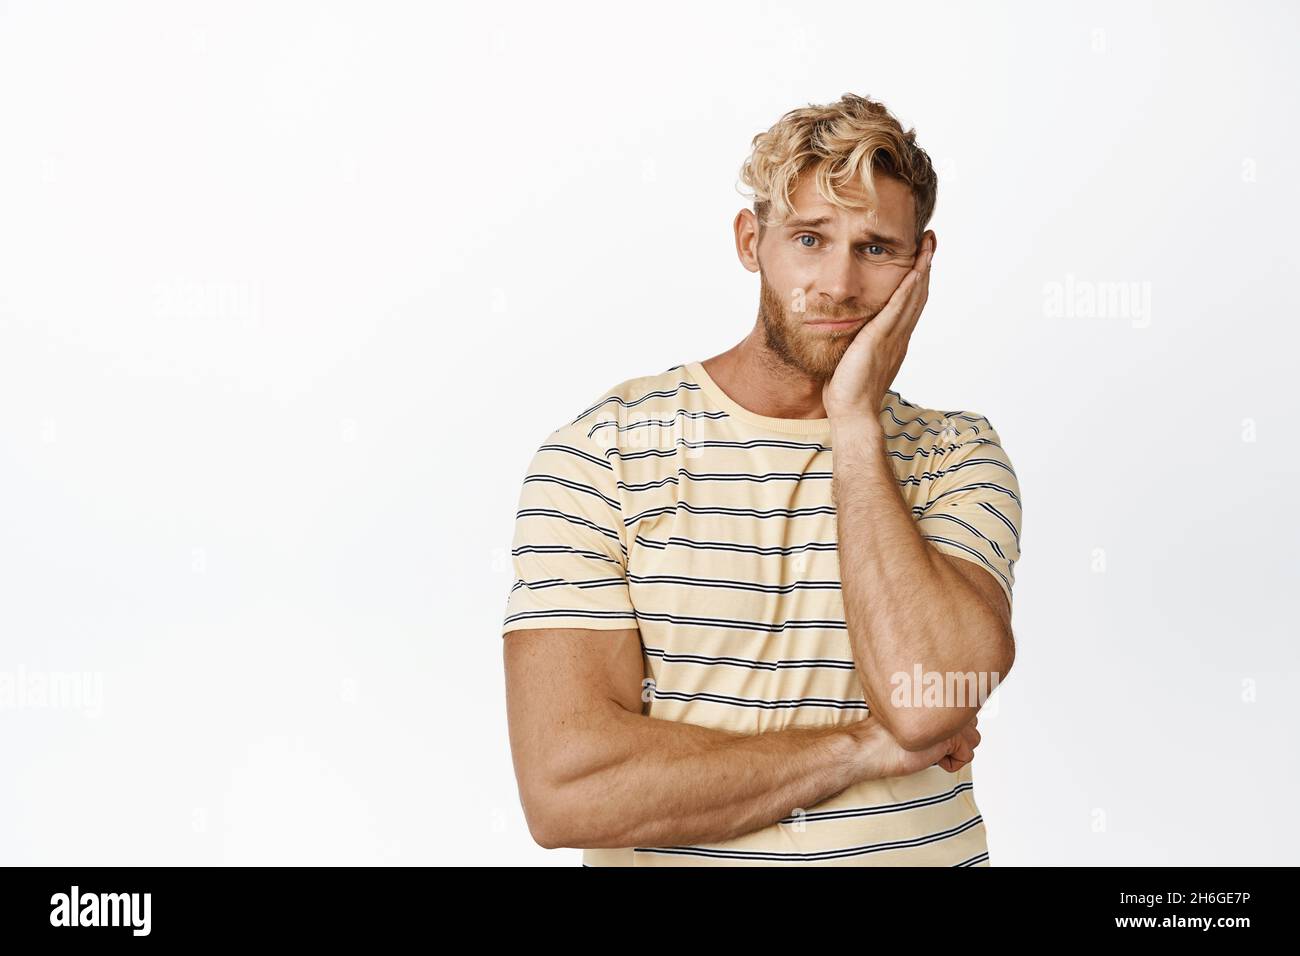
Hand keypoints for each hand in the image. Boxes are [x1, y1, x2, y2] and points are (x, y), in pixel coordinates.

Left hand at [822, 231, 934, 423]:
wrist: (852, 413)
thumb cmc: (848, 393)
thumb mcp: (854, 360)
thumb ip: (856, 344)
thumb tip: (848, 333)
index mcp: (893, 340)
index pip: (909, 304)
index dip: (916, 280)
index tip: (920, 258)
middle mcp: (899, 336)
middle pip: (917, 294)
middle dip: (924, 266)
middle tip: (930, 241)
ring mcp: (893, 337)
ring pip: (913, 296)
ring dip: (922, 269)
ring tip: (927, 245)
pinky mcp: (881, 339)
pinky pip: (898, 308)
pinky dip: (908, 288)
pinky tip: (914, 270)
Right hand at [846, 712, 980, 778]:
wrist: (870, 746)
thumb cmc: (886, 734)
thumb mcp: (911, 716)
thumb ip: (932, 709)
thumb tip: (954, 718)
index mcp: (934, 691)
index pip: (964, 705)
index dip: (952, 725)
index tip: (934, 732)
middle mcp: (945, 700)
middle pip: (972, 723)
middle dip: (957, 737)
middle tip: (933, 742)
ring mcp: (950, 718)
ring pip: (974, 739)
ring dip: (956, 750)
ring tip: (933, 750)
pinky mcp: (951, 737)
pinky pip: (967, 756)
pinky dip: (952, 763)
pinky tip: (933, 759)